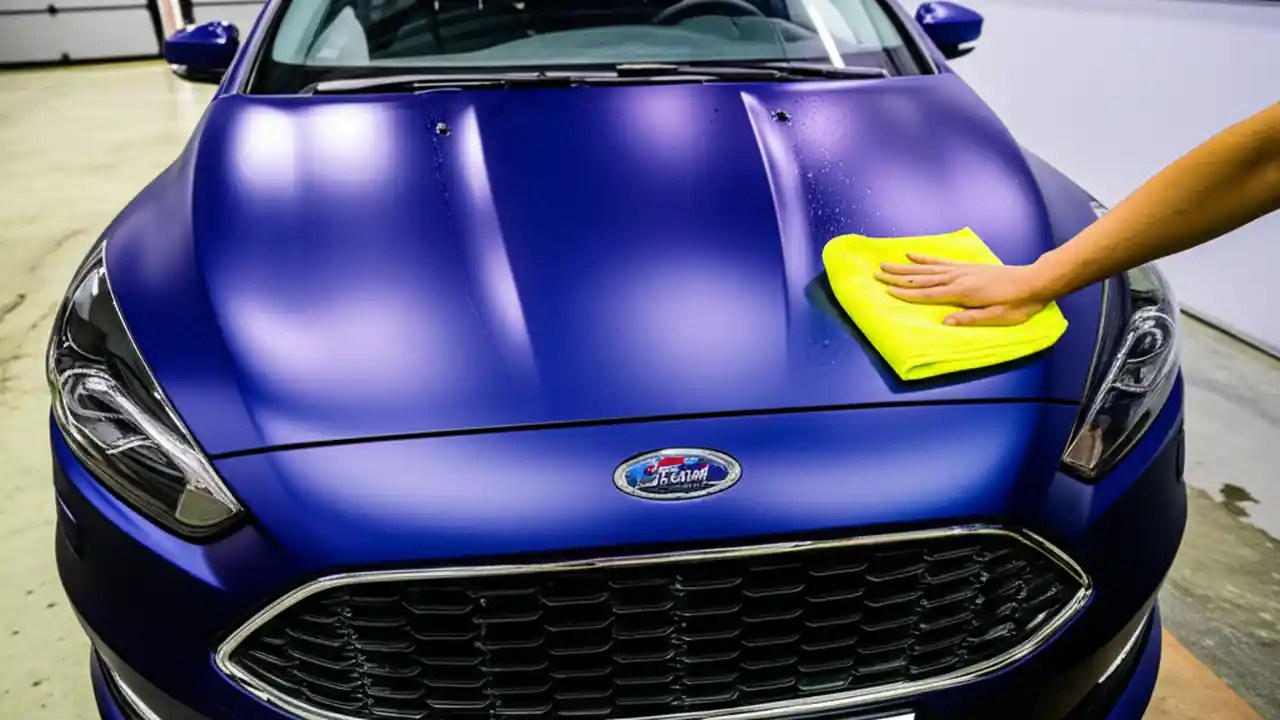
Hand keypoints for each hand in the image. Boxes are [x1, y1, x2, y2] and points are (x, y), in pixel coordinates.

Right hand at [875, 253, 1051, 325]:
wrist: (1034, 282)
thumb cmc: (1017, 304)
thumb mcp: (997, 317)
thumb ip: (970, 319)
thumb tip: (944, 322)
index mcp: (963, 293)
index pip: (929, 294)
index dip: (908, 294)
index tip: (888, 291)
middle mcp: (958, 278)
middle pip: (922, 278)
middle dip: (898, 277)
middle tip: (877, 274)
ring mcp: (961, 270)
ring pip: (927, 268)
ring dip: (905, 266)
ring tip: (886, 263)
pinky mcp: (966, 266)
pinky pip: (940, 261)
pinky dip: (925, 257)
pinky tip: (912, 255)